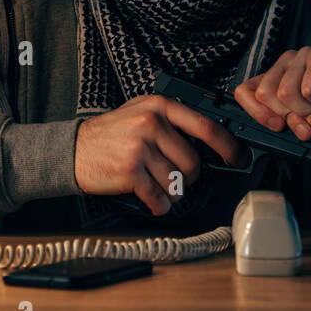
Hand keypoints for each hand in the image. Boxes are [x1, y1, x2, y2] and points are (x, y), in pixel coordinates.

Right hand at [73, 95, 250, 214]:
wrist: (72, 149)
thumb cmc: (110, 134)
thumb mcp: (141, 112)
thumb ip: (172, 121)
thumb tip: (210, 140)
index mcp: (160, 106)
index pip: (206, 126)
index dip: (228, 146)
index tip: (238, 158)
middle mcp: (152, 123)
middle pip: (193, 162)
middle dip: (188, 178)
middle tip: (174, 177)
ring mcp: (140, 147)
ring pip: (177, 182)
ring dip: (172, 193)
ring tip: (157, 186)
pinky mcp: (130, 170)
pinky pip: (158, 196)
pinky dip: (159, 204)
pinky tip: (152, 200)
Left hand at [233, 47, 310, 160]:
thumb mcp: (294, 125)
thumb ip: (276, 121)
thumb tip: (266, 123)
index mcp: (272, 78)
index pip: (245, 91)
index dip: (257, 114)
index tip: (277, 127)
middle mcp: (285, 63)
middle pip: (266, 94)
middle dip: (288, 118)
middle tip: (308, 129)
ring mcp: (303, 57)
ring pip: (287, 92)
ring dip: (309, 115)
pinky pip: (309, 89)